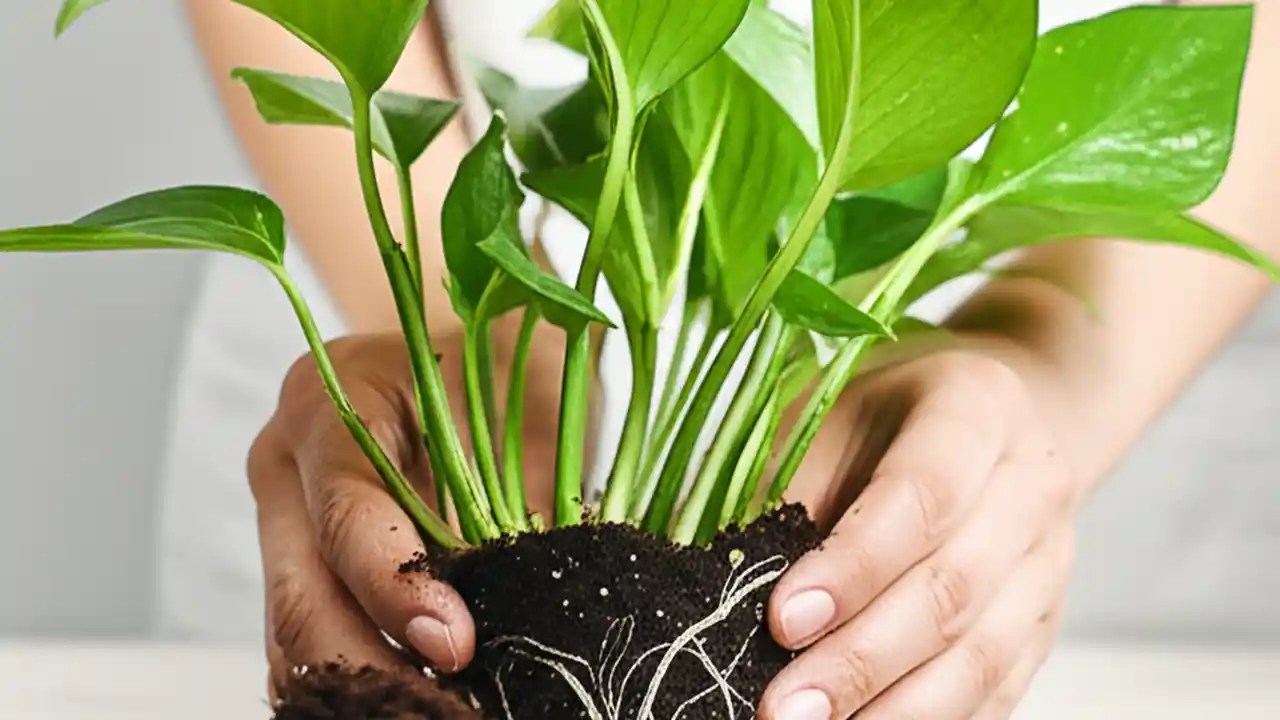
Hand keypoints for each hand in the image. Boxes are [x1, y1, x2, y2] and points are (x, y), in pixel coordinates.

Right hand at [248, 329, 559, 697]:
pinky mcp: (299, 561)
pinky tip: (420, 697)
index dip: (397, 592)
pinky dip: (361, 677)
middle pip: (300, 597)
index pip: (346, 516)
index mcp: (333, 399)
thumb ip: (516, 502)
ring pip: (292, 635)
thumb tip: (529, 610)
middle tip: (447, 711)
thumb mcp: (529, 411)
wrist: (474, 346)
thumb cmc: (509, 368)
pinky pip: (312, 637)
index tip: (457, 646)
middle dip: (371, 671)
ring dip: (362, 686)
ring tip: (440, 711)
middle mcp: (287, 460)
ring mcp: (283, 515)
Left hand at [761, 351, 1079, 719]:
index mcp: (977, 409)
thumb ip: (789, 489)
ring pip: (982, 657)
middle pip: (953, 589)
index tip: (781, 621)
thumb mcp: (827, 419)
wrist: (983, 434)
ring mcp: (1047, 565)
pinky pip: (997, 693)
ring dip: (894, 709)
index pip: (922, 495)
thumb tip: (722, 578)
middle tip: (784, 707)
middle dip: (860, 659)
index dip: (853, 567)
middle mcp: (1031, 487)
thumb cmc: (882, 423)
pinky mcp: (1043, 629)